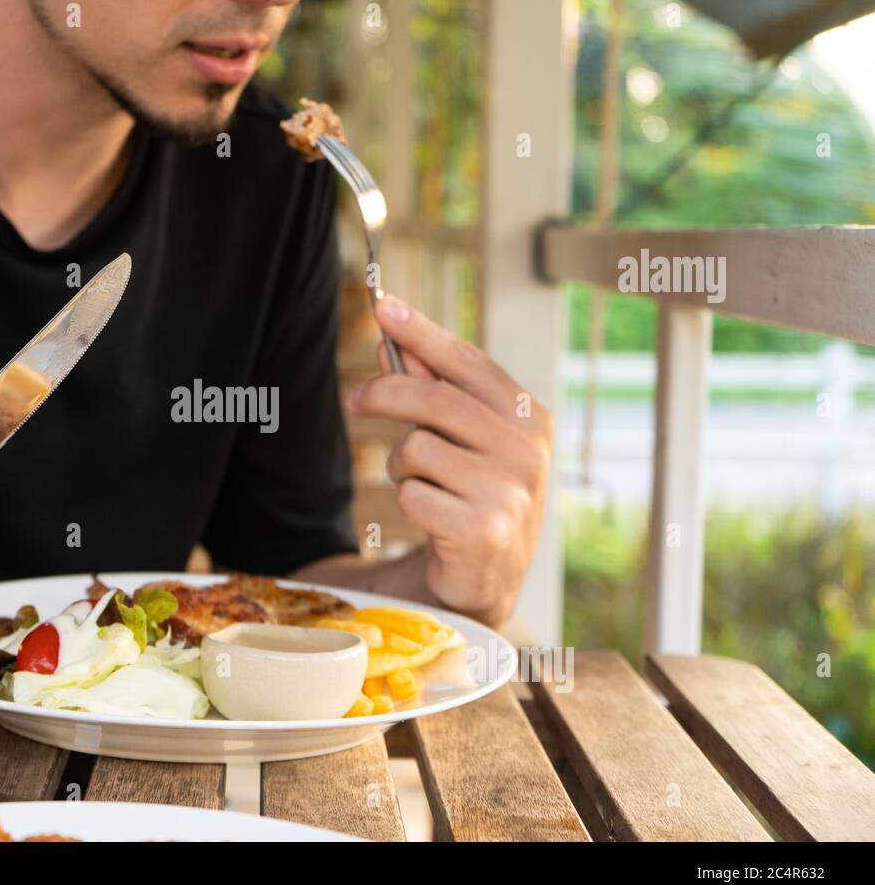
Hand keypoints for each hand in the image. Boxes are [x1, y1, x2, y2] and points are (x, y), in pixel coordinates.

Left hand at [345, 295, 552, 628]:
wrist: (485, 577)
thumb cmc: (472, 494)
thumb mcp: (461, 439)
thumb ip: (431, 390)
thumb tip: (389, 342)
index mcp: (530, 417)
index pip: (468, 363)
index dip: (423, 333)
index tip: (383, 307)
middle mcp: (528, 451)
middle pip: (434, 400)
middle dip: (384, 394)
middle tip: (355, 399)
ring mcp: (509, 492)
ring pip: (417, 449)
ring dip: (402, 466)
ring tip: (422, 484)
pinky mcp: (482, 530)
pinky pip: (411, 495)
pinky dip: (408, 502)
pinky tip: (430, 518)